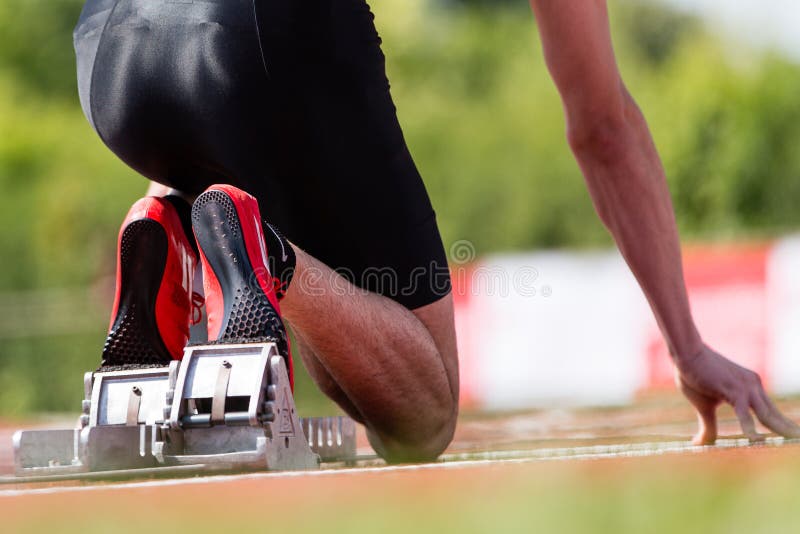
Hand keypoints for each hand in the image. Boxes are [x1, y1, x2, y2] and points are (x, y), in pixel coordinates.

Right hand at [675, 344, 799, 444]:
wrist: (686, 352)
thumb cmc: (693, 375)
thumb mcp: (703, 406)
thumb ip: (708, 426)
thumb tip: (699, 445)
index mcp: (750, 388)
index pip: (772, 413)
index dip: (784, 426)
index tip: (794, 437)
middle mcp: (753, 386)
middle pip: (776, 416)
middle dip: (790, 431)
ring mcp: (746, 388)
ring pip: (767, 416)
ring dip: (782, 431)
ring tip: (795, 441)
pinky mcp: (732, 390)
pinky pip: (744, 413)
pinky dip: (750, 427)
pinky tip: (756, 440)